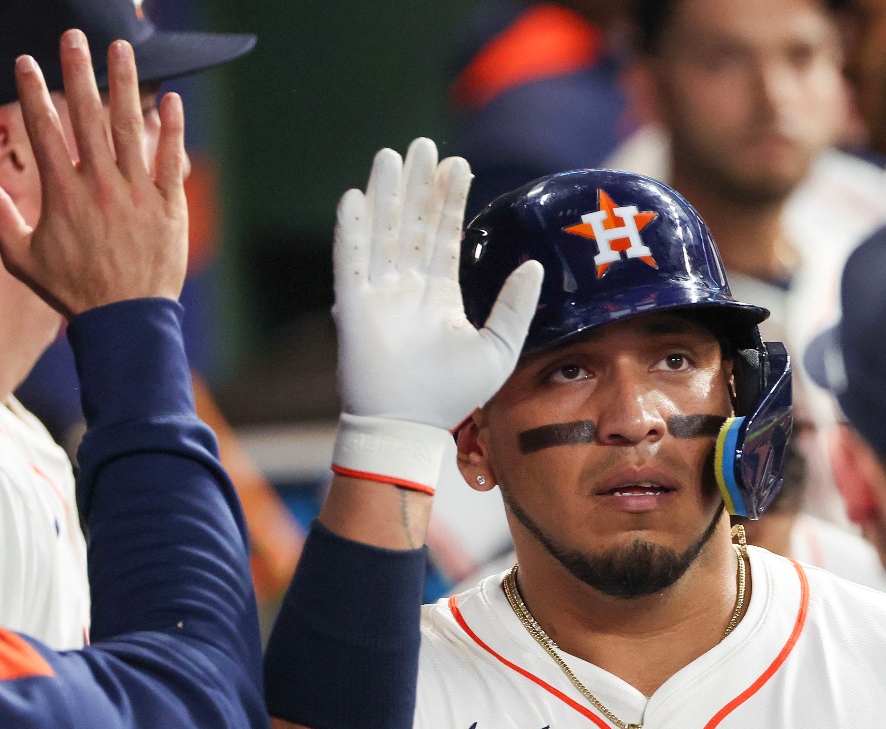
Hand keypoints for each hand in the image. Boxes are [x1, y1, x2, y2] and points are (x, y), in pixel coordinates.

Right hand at [0, 30, 189, 317]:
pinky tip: (173, 98)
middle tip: (74, 37)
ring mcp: (137, 192)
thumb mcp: (21, 255)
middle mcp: (100, 185)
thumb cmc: (72, 290)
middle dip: (78, 72)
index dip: (32, 91)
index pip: (43, 129)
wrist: (126, 321)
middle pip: (87, 115)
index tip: (24, 60)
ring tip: (122, 49)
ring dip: (126, 84)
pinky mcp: (169, 204)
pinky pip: (171, 158)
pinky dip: (172, 128)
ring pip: (131, 127)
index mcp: (62, 193)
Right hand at [334, 137, 542, 427]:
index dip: (449, 201)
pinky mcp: (352, 307)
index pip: (444, 236)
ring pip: (381, 232)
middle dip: (416, 185)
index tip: (457, 165)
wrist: (408, 426)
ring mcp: (378, 294)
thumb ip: (515, 306)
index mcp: (439, 295)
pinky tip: (355, 197)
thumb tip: (535, 264)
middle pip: (411, 224)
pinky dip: (352, 230)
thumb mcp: (498, 348)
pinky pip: (350, 261)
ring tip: (391, 156)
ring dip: (385, 195)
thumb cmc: (451, 396)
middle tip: (421, 145)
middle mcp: (407, 288)